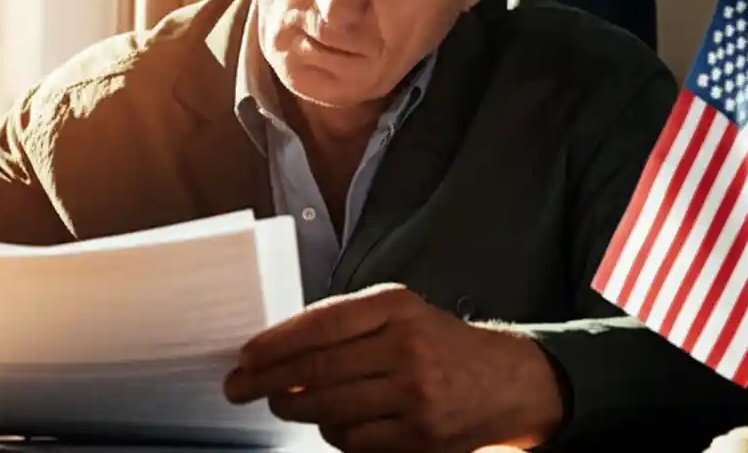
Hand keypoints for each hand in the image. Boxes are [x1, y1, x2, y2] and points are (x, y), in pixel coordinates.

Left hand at [223, 283, 563, 451]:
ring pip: (330, 409)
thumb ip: (346, 323)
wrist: (507, 382)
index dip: (275, 343)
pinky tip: (326, 423)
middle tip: (239, 387)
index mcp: (397, 307)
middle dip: (267, 381)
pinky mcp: (420, 437)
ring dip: (293, 409)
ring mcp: (414, 396)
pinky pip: (354, 441)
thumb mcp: (401, 313)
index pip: (321, 324)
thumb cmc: (439, 344)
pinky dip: (331, 434)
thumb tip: (278, 346)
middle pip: (318, 370)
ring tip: (279, 403)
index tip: (246, 355)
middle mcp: (406, 348)